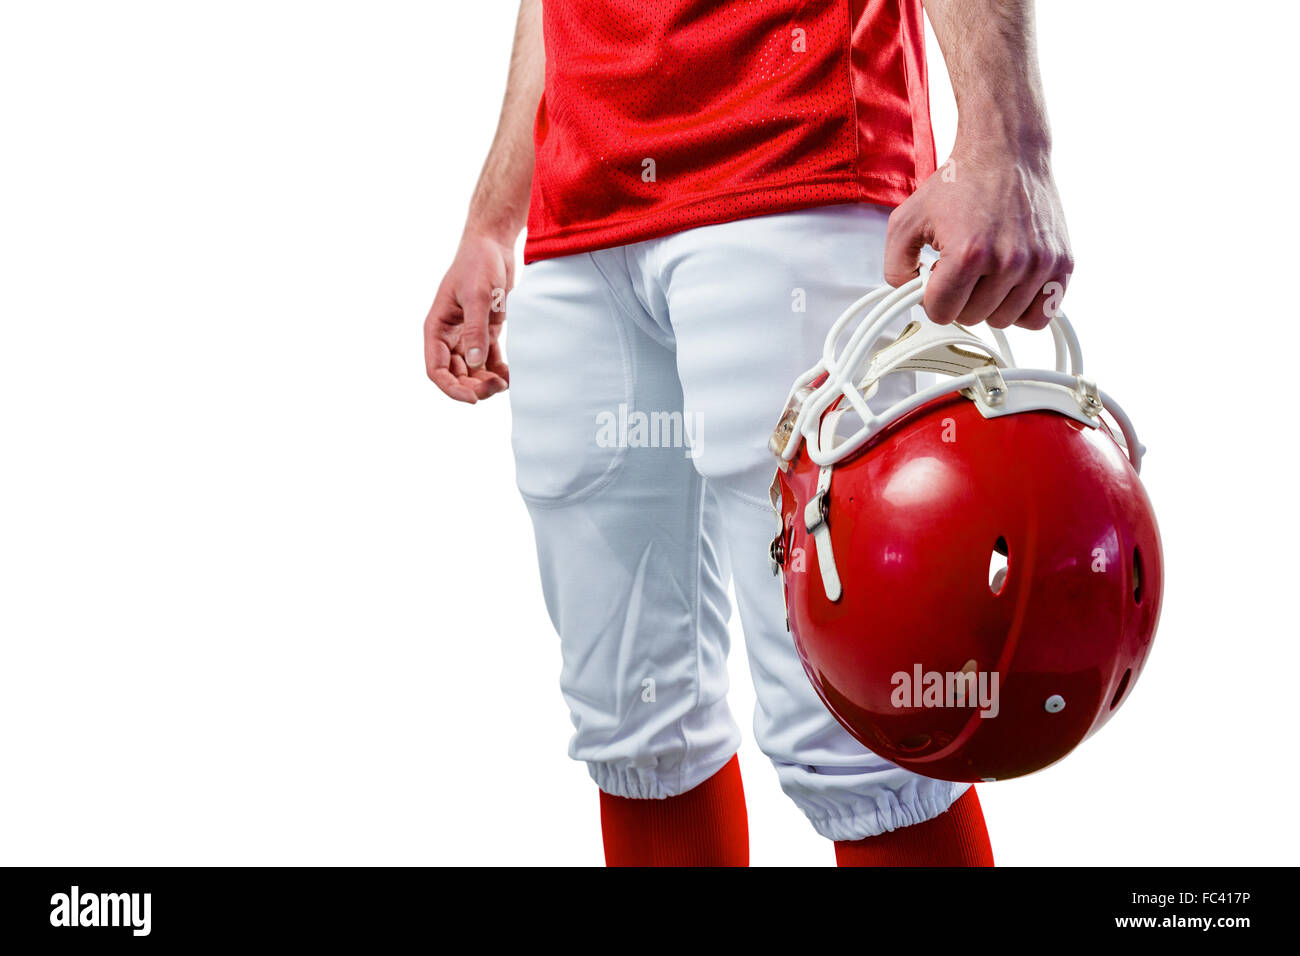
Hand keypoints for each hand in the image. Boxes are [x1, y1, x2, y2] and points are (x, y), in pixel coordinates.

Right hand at [424, 234, 512, 402]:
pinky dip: (498, 370)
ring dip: (486, 381)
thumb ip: (475, 330)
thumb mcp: (478, 296)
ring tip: (506, 382)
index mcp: (436, 328)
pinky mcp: (486, 331)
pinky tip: (511, 375)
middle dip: (473, 387)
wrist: (493, 244)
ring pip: (472, 371)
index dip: (451, 389)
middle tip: (496, 387)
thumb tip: (474, 364)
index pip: (436, 370)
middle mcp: (448, 335)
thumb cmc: (478, 264)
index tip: (473, 398)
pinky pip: (489, 359)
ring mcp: (467, 335)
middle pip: (455, 374)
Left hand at [884, 149, 1073, 329]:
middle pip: (972, 319)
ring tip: (985, 270)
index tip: (937, 276)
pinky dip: (1022, 309)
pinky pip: (1039, 317)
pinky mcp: (1062, 264)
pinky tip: (1009, 286)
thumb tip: (908, 297)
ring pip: (1004, 321)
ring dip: (990, 302)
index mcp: (970, 253)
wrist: (1006, 151)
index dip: (932, 297)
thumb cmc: (962, 182)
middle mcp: (1009, 261)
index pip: (941, 313)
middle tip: (962, 268)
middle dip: (960, 297)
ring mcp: (1039, 265)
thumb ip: (895, 267)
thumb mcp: (906, 220)